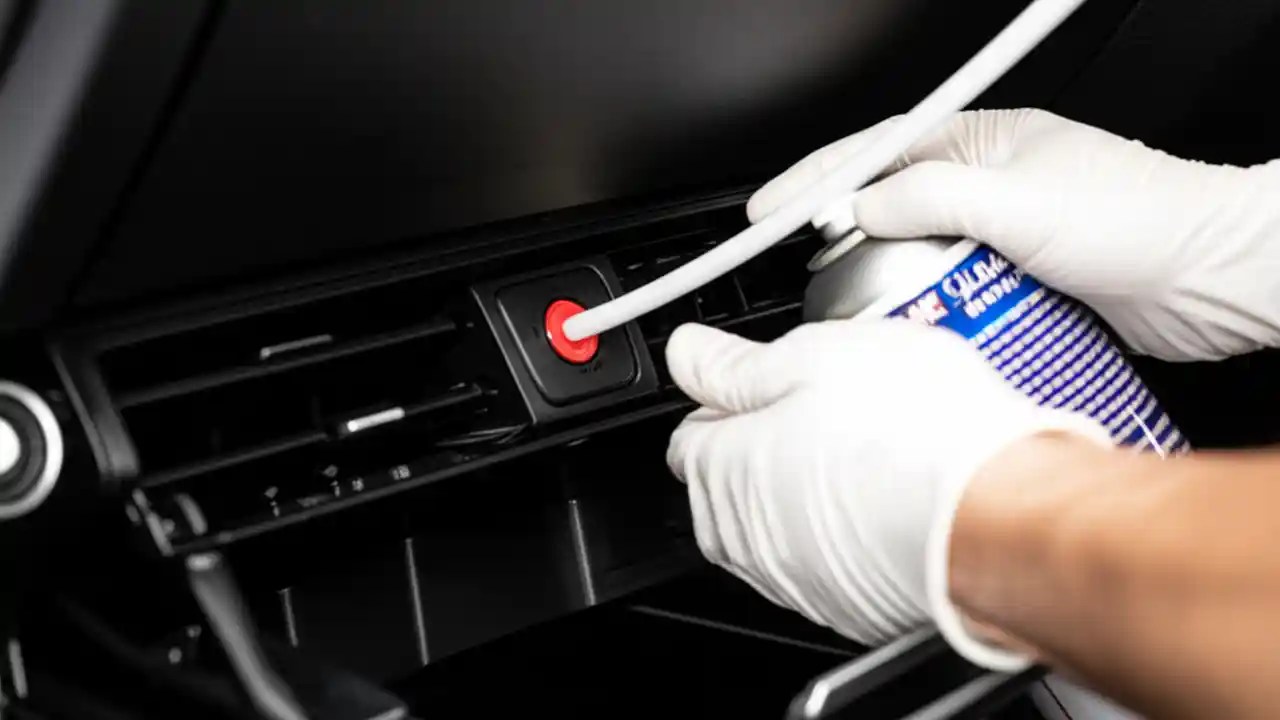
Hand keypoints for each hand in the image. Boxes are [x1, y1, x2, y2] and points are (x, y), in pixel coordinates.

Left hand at [664, 318, 1111, 669]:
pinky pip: (824, 567)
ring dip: (801, 495)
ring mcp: (796, 580)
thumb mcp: (814, 356)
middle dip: (762, 449)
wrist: (1001, 513)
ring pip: (775, 528)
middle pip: (728, 485)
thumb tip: (687, 352)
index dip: (732, 401)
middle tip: (832, 412)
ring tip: (869, 454)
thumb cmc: (914, 431)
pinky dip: (843, 538)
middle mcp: (745, 534)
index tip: (770, 385)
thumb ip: (735, 362)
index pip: (692, 434)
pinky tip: (889, 502)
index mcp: (723, 466)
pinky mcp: (848, 612)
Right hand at [748, 109, 1279, 360]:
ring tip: (850, 304)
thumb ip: (929, 197)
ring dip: (887, 281)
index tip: (767, 210)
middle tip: (802, 268)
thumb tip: (861, 206)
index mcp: (982, 141)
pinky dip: (927, 310)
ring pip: (919, 256)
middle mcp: (988, 183)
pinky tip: (912, 330)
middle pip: (890, 207)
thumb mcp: (1015, 199)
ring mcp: (1004, 233)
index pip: (876, 152)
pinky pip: (952, 292)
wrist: (1210, 278)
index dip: (814, 181)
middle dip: (842, 237)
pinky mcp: (1019, 280)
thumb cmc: (1139, 218)